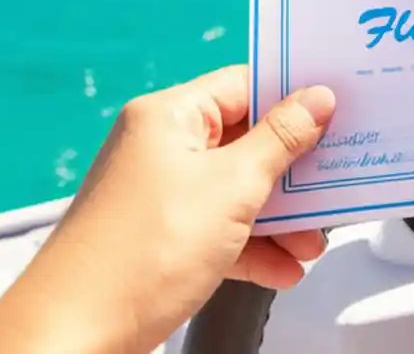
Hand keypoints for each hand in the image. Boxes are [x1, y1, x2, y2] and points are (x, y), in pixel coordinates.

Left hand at [0, 66, 334, 352]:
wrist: (77, 333)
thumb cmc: (139, 254)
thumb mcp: (232, 187)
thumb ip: (281, 140)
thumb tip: (315, 101)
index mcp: (169, 116)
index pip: (243, 85)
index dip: (292, 97)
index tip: (335, 111)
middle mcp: (161, 147)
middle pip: (246, 140)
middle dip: (292, 170)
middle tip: (333, 181)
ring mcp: (160, 193)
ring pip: (237, 189)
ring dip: (280, 217)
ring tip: (310, 241)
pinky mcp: (162, 236)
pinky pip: (220, 228)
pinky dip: (253, 246)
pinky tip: (281, 268)